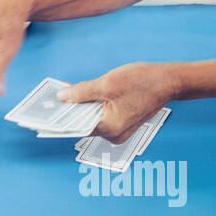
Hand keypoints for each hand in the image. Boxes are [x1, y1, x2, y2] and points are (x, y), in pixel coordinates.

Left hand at [59, 61, 179, 143]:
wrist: (169, 81)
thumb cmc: (143, 81)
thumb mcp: (108, 83)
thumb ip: (82, 92)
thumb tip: (62, 97)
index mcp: (110, 128)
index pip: (78, 126)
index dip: (61, 118)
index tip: (46, 112)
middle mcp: (114, 134)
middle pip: (84, 123)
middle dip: (70, 109)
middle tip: (53, 97)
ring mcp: (119, 130)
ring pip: (92, 118)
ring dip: (81, 106)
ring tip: (66, 93)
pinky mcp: (122, 122)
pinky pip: (101, 115)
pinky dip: (92, 105)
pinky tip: (82, 94)